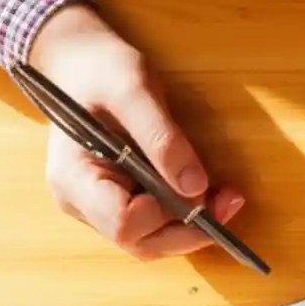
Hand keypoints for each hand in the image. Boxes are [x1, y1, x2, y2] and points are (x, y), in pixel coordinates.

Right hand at [29, 5, 245, 259]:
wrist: (81, 63)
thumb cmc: (99, 69)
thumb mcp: (132, 88)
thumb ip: (162, 137)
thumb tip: (196, 188)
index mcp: (74, 180)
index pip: (124, 224)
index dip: (167, 214)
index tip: (200, 187)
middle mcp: (82, 204)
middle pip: (141, 242)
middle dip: (190, 228)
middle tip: (230, 199)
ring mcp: (98, 207)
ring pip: (152, 240)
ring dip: (193, 225)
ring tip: (226, 196)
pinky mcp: (119, 201)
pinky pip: (155, 224)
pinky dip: (185, 214)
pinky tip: (208, 193)